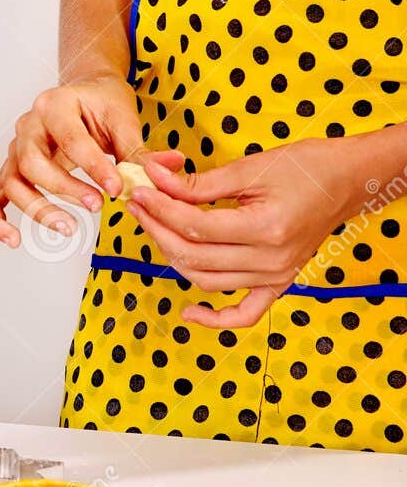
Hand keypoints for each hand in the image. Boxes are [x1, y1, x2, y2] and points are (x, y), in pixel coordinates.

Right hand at [0, 74, 143, 246]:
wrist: (83, 93)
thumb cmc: (102, 105)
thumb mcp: (124, 120)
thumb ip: (141, 150)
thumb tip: (170, 168)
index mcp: (54, 105)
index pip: (70, 138)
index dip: (93, 167)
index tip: (118, 188)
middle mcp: (27, 126)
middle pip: (30, 162)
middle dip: (63, 189)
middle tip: (97, 206)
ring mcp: (14, 149)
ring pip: (11, 182)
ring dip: (37, 209)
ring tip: (69, 228)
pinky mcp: (11, 171)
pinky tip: (14, 240)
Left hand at [123, 141, 368, 327]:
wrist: (347, 180)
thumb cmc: (305, 167)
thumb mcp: (248, 168)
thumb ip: (198, 183)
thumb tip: (154, 179)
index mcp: (265, 228)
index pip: (195, 227)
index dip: (160, 209)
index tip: (139, 193)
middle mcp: (271, 260)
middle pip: (195, 255)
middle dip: (157, 230)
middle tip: (139, 206)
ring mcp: (276, 276)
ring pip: (207, 281)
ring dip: (173, 258)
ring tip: (154, 230)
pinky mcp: (279, 282)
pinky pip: (245, 313)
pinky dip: (216, 319)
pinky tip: (189, 312)